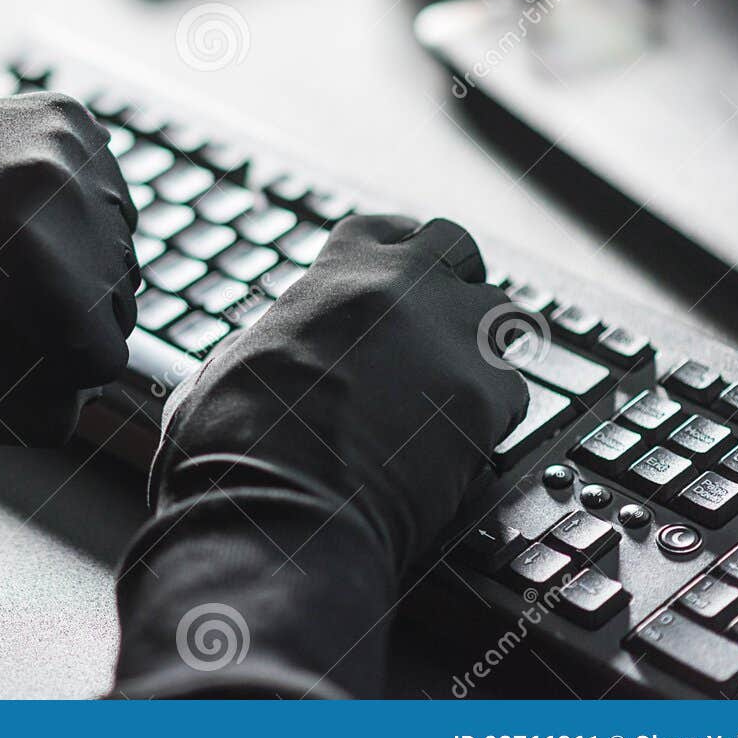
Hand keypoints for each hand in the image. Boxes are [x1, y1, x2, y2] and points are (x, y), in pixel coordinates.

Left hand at [0, 90, 137, 444]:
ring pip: (120, 245)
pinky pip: (105, 193)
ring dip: (74, 267)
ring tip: (1, 257)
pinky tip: (14, 216)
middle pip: (120, 299)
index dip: (54, 367)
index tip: (2, 345)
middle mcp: (60, 189)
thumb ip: (28, 420)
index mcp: (32, 257)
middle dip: (65, 317)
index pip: (104, 353)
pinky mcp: (63, 114)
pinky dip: (73, 215)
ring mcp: (66, 142)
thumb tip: (89, 400)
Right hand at [151, 214, 527, 573]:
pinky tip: (461, 447)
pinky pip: (513, 392)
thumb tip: (261, 354)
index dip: (399, 250)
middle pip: (457, 248)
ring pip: (500, 314)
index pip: (384, 230)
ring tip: (457, 391)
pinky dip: (491, 417)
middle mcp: (399, 288)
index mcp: (333, 275)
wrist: (279, 507)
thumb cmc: (234, 446)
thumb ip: (264, 342)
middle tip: (445, 323)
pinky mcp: (485, 396)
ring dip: (481, 346)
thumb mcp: (225, 367)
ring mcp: (449, 336)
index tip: (405, 269)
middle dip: (455, 282)